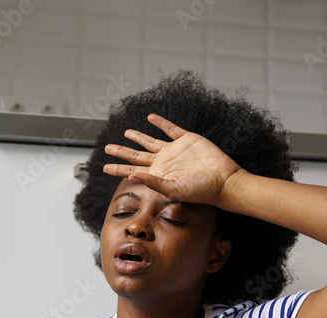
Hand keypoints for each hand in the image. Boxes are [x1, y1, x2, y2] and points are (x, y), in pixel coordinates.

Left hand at [102, 113, 245, 207]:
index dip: (118, 168)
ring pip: (150, 141)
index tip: (104, 167)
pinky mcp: (187, 139)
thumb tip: (131, 176)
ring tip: (126, 133)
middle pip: (137, 155)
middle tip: (107, 148)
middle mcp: (164, 162)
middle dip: (121, 151)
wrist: (223, 180)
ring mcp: (174, 150)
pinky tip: (151, 118)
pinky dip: (161, 122)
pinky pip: (171, 129)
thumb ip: (152, 182)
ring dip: (138, 137)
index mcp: (158, 174)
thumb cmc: (201, 190)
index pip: (132, 170)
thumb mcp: (174, 189)